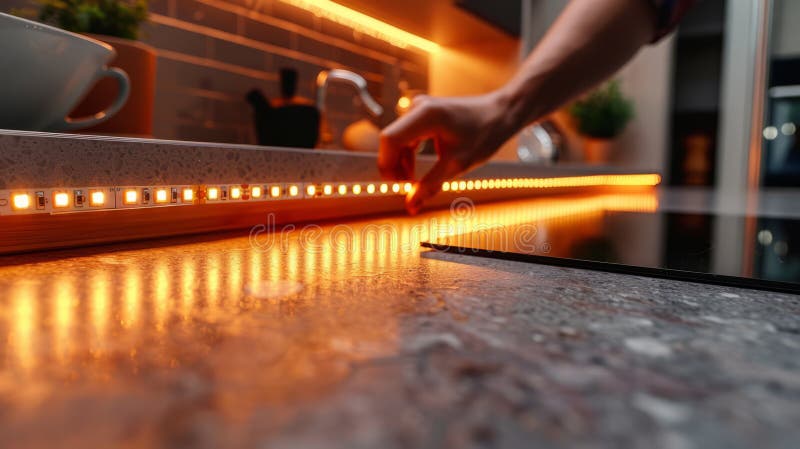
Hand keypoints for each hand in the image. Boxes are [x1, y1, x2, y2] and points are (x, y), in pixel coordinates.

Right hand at [378, 92, 514, 213]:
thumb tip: (410, 206)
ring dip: (402, 164)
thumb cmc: (485, 133)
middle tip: (409, 189)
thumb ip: (430, 185)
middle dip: (395, 168)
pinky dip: (409, 155)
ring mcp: (420, 109)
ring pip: (397, 141)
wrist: (501, 113)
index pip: (390, 140)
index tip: (399, 186)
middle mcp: (418, 108)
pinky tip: (418, 171)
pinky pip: (406, 137)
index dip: (388, 166)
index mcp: (425, 115)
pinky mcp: (423, 114)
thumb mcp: (457, 164)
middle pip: (391, 141)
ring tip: (415, 183)